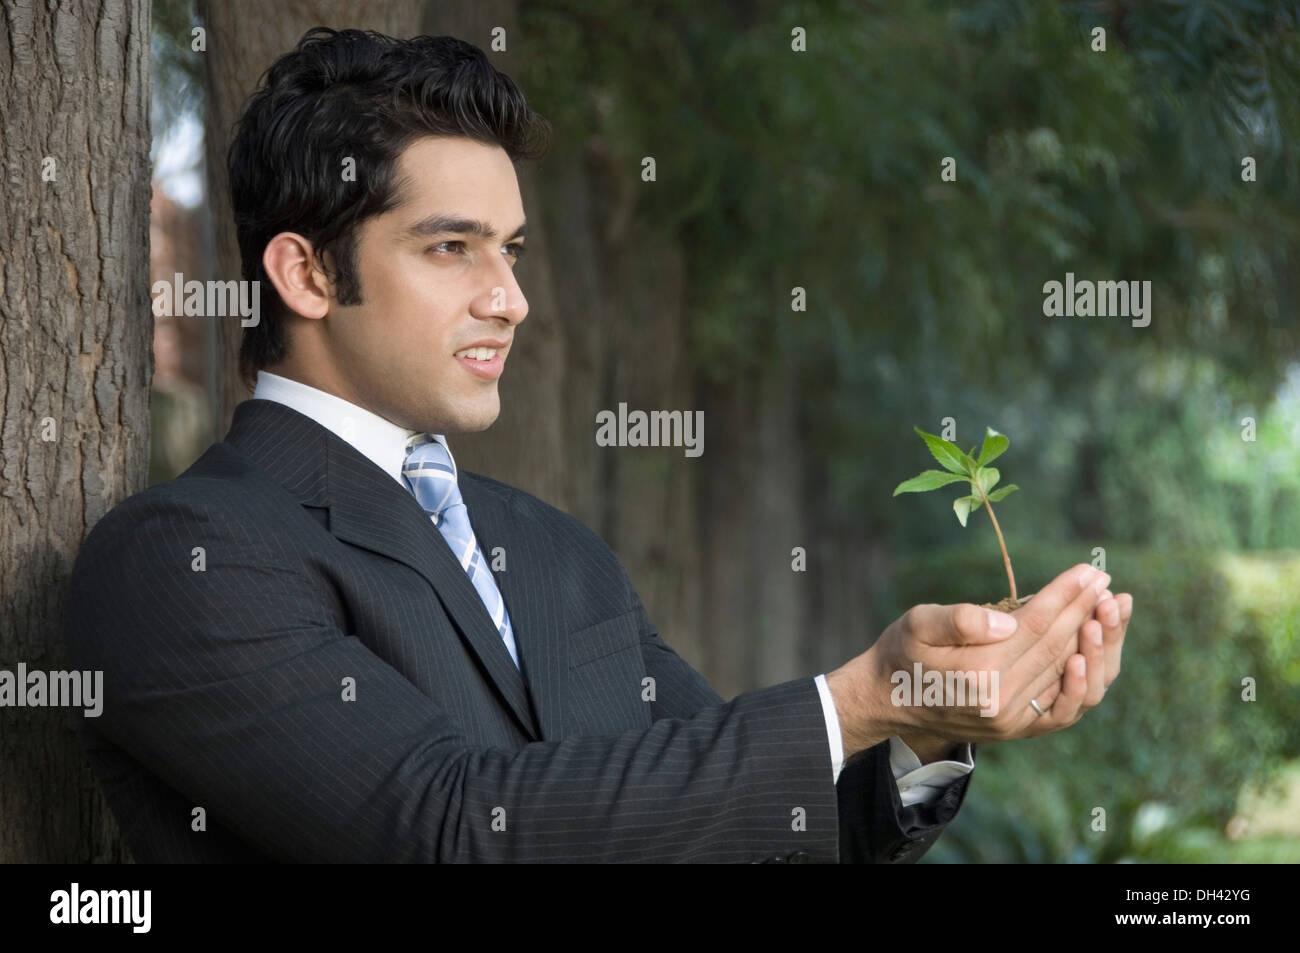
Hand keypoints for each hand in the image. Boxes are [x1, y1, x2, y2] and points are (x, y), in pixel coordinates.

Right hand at [896, 587, 1130, 760]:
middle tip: (1105, 580)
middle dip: (1084, 609)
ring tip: (1111, 608)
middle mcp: (1002, 701)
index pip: (1035, 626)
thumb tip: (1007, 622)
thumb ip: (959, 620)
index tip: (1088, 569)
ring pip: (1067, 673)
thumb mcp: (916, 623)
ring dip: (1095, 639)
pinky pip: (1065, 706)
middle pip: (1056, 646)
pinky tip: (1093, 653)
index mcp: (978, 673)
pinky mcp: (1018, 729)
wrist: (888, 701)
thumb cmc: (901, 652)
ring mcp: (1013, 720)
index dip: (1065, 595)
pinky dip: (1084, 679)